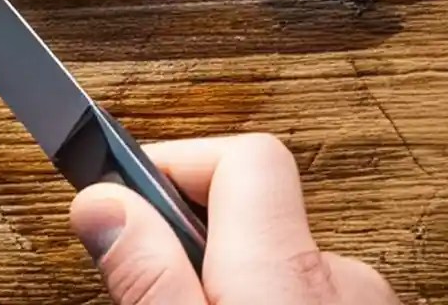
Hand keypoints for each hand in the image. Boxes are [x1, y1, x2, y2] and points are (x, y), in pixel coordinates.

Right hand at [68, 134, 401, 303]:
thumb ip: (149, 279)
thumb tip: (100, 202)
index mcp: (288, 271)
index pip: (243, 155)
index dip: (176, 163)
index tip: (125, 199)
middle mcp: (346, 278)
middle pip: (255, 215)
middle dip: (197, 244)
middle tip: (157, 289)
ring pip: (284, 267)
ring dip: (239, 285)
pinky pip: (315, 299)